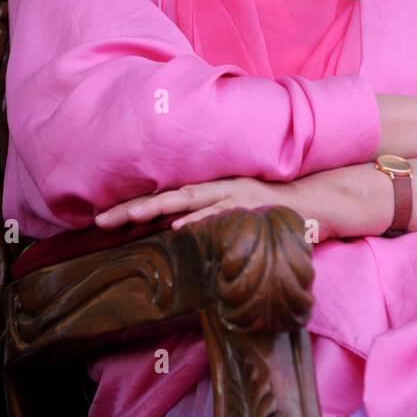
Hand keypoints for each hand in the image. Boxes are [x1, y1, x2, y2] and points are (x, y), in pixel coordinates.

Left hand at [94, 176, 283, 230]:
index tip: (102, 217)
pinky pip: (221, 213)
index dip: (134, 205)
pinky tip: (180, 226)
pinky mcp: (251, 206)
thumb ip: (209, 215)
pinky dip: (200, 219)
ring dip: (157, 206)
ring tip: (128, 216)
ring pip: (188, 199)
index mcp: (211, 190)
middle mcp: (218, 187)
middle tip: (98, 220)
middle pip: (167, 195)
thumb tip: (177, 228)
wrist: (318, 201)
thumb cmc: (276, 209)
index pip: (166, 196)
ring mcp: (234, 195)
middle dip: (132, 207)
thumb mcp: (237, 209)